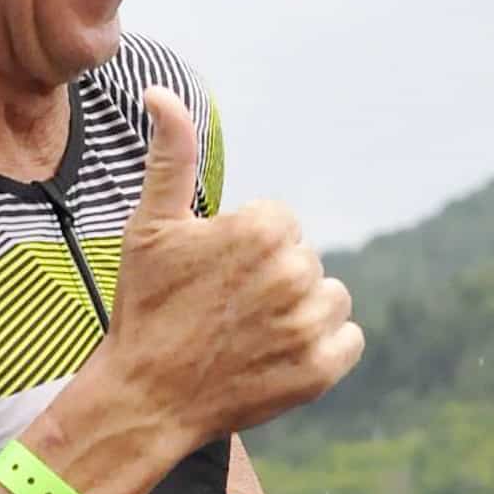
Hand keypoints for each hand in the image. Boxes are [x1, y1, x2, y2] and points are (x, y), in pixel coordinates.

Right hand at [103, 90, 362, 448]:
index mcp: (261, 229)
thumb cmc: (145, 310)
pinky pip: (349, 339)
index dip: (244, 248)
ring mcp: (309, 325)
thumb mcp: (150, 227)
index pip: (279, 223)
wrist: (144, 399)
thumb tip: (160, 94)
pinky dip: (323, 346)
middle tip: (226, 309)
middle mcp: (293, 273)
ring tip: (252, 332)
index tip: (215, 277)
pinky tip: (280, 353)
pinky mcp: (319, 371)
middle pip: (304, 259)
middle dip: (272, 277)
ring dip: (301, 309)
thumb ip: (169, 157)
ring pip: (329, 297)